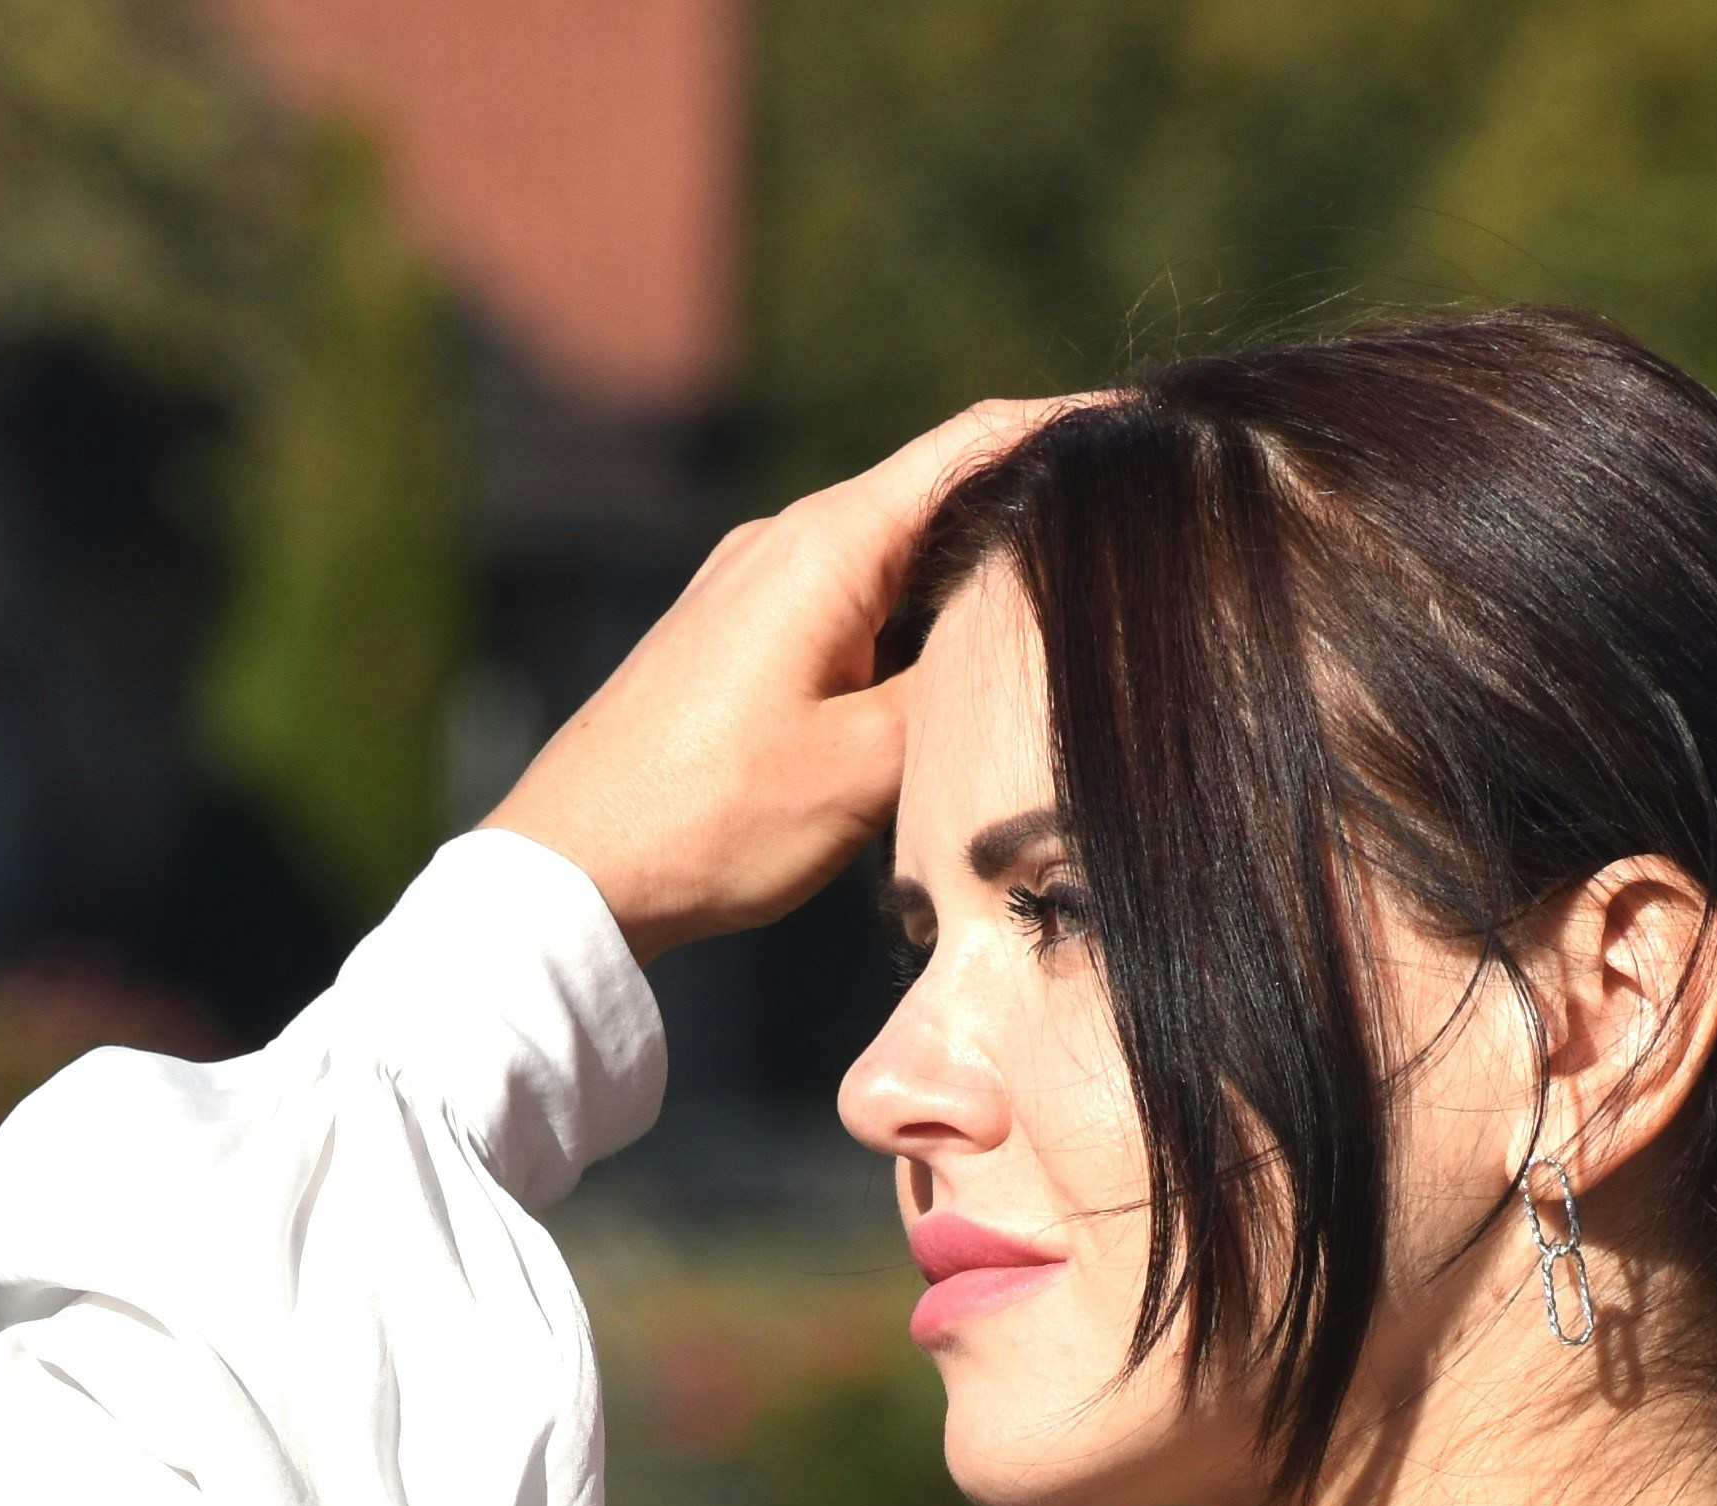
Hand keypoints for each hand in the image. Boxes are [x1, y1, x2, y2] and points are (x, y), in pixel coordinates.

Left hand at [487, 395, 1079, 958]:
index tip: (1141, 425)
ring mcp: (757, 581)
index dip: (1064, 427)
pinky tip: (958, 662)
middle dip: (1032, 504)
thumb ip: (954, 691)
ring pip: (896, 552)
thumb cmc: (714, 819)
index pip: (971, 446)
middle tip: (1130, 531)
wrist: (576, 869)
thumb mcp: (865, 770)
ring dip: (973, 572)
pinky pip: (852, 597)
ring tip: (1061, 601)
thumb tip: (1021, 647)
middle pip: (938, 492)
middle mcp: (789, 540)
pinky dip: (917, 615)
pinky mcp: (739, 630)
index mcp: (826, 546)